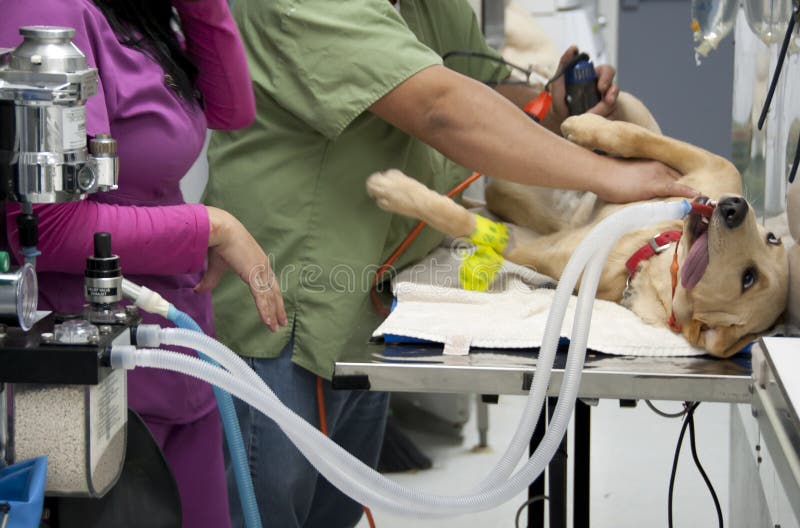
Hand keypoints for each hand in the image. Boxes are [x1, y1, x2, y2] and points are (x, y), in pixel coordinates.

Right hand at [196, 206, 287, 331]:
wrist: (220, 229)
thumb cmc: (219, 242)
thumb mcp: (216, 265)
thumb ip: (211, 279)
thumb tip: (199, 291)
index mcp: (257, 263)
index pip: (268, 284)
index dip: (272, 298)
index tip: (275, 310)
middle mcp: (263, 267)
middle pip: (273, 292)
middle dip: (278, 308)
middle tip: (281, 323)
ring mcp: (260, 270)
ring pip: (269, 297)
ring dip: (273, 313)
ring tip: (275, 328)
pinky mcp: (254, 274)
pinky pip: (261, 296)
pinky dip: (265, 310)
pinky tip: (268, 321)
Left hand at [550, 46, 619, 119]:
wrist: (561, 122)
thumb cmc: (561, 101)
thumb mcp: (559, 83)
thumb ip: (564, 65)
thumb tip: (573, 48)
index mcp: (595, 79)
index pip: (607, 71)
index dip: (607, 77)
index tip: (601, 87)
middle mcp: (603, 90)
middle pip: (615, 87)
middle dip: (612, 94)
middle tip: (606, 101)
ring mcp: (607, 103)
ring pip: (614, 104)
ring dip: (605, 111)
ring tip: (593, 116)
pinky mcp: (609, 116)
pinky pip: (612, 117)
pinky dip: (605, 120)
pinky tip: (597, 123)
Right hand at [593, 158, 699, 202]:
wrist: (600, 173)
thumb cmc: (608, 176)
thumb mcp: (626, 175)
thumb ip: (638, 180)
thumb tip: (639, 189)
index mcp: (653, 163)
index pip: (674, 173)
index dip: (683, 182)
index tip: (691, 190)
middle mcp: (659, 166)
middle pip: (680, 177)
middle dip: (688, 188)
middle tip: (700, 198)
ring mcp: (658, 174)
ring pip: (680, 183)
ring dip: (689, 192)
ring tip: (702, 200)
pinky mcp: (654, 185)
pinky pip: (676, 189)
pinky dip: (687, 192)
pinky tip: (697, 196)